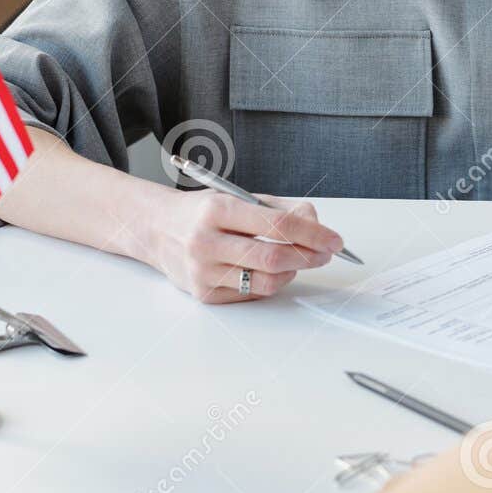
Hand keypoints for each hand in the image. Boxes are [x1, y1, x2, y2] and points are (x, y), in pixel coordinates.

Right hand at [148, 187, 344, 303]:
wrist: (157, 230)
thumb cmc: (203, 213)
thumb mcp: (238, 198)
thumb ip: (279, 210)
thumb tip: (316, 224)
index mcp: (217, 209)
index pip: (278, 224)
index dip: (314, 233)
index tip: (334, 239)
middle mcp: (207, 241)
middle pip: (274, 257)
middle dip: (309, 256)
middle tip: (325, 253)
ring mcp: (203, 272)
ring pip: (266, 281)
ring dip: (292, 271)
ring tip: (297, 260)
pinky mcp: (204, 295)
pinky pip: (251, 294)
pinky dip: (270, 282)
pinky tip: (270, 270)